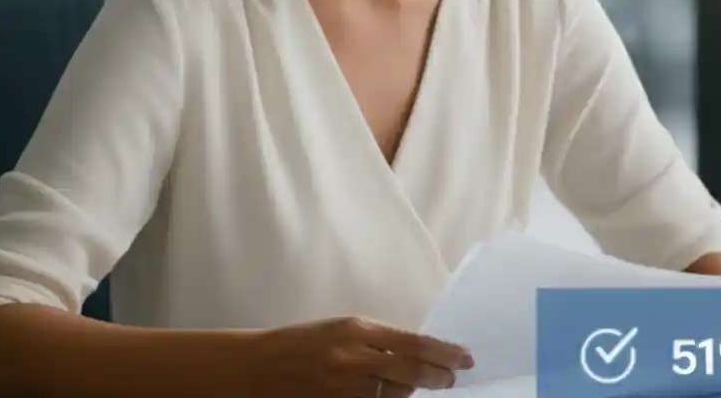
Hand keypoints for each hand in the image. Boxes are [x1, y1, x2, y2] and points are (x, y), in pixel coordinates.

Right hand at [236, 315, 475, 396]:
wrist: (257, 368)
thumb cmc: (302, 344)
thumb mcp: (341, 329)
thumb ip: (378, 341)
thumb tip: (417, 354)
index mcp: (356, 329)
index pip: (413, 343)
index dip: (443, 352)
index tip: (463, 357)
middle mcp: (352, 358)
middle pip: (411, 372)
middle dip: (438, 376)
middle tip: (452, 377)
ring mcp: (344, 388)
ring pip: (395, 395)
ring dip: (411, 392)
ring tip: (422, 387)